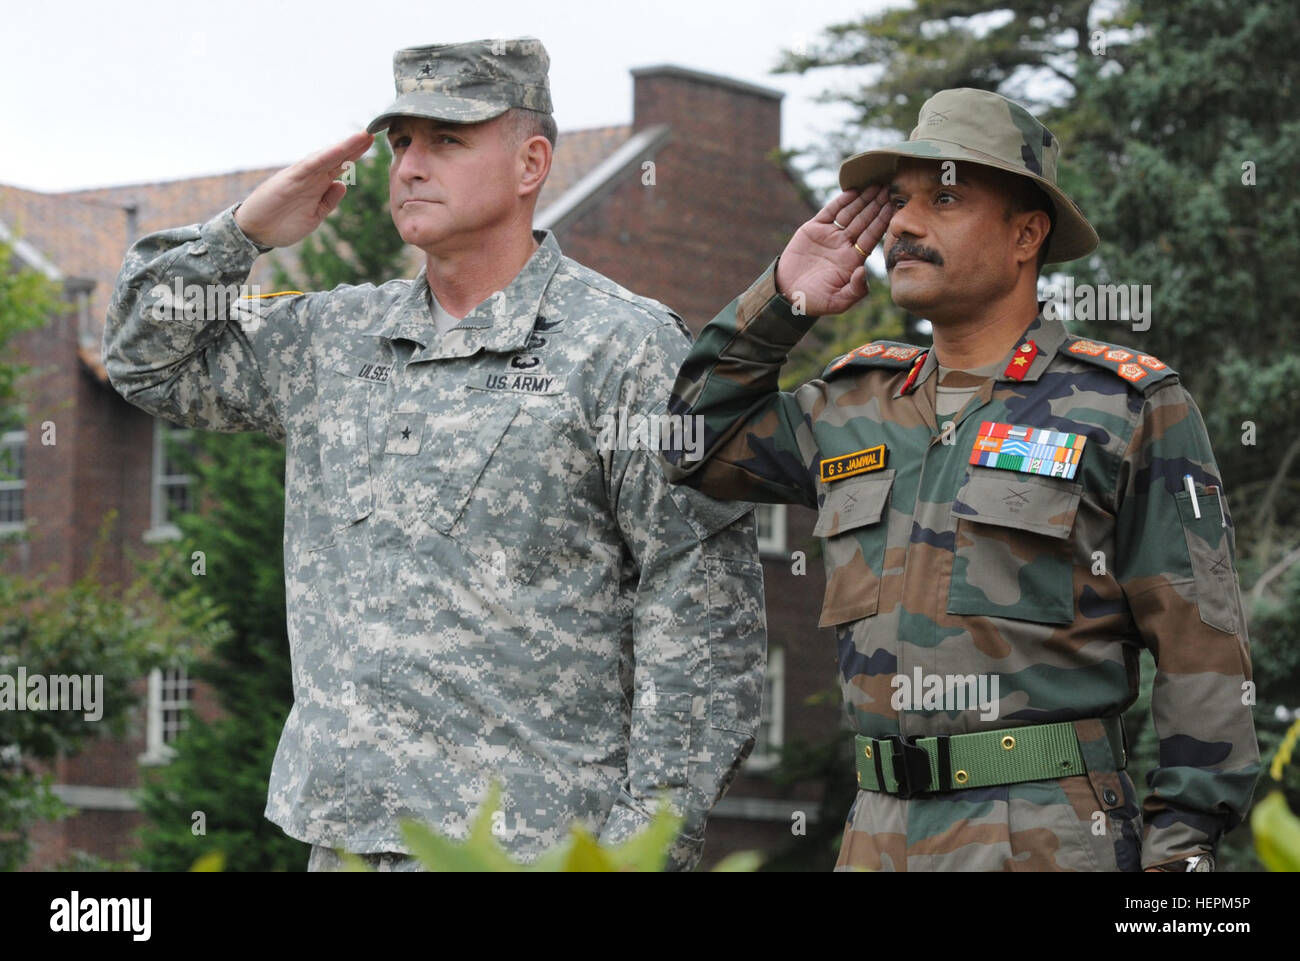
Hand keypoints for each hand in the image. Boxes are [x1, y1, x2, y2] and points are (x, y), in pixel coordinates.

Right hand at [233, 132, 373, 248]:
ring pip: (326, 158)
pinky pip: (309, 166)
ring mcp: (300, 176)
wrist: (256, 232)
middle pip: (336, 158)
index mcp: (317, 185)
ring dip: (344, 147)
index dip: (355, 155)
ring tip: (361, 136)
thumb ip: (328, 201)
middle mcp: (310, 177)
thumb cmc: (283, 224)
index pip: (340, 167)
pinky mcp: (289, 180)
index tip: (371, 144)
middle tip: (372, 133)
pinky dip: (324, 157)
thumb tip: (342, 185)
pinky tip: (338, 150)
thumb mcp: (314, 216)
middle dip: (354, 146)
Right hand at [774, 185, 892, 315]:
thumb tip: (864, 270)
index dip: (882, 221)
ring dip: (862, 200)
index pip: (872, 236)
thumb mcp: (838, 302)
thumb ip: (856, 290)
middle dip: (876, 205)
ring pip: (850, 213)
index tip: (893, 207)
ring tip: (875, 185)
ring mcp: (829, 236)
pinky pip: (829, 212)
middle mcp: (844, 245)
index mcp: (853, 260)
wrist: (787, 294)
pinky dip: (840, 201)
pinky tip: (853, 191)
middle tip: (888, 188)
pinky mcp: (813, 230)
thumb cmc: (814, 301)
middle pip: (864, 221)